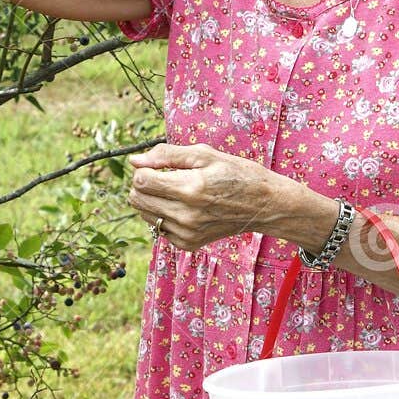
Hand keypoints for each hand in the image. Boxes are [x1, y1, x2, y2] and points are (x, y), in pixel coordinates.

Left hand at [126, 141, 270, 251]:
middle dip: (144, 184)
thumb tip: (134, 160)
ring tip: (176, 191)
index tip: (157, 166)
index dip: (144, 169)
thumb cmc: (236, 174)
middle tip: (164, 177)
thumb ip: (166, 155)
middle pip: (137, 199)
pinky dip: (164, 215)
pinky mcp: (188, 244)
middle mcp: (186, 215)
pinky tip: (183, 207)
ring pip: (144, 214)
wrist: (263, 205)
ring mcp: (186, 233)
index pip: (141, 181)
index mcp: (190, 188)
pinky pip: (159, 227)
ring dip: (152, 200)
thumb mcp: (204, 154)